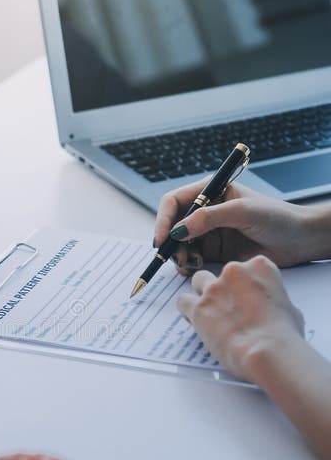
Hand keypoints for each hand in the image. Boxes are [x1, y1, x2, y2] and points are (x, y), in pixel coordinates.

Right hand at [154, 180, 319, 273]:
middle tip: (176, 258)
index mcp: (211, 191)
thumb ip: (209, 218)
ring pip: (179, 244)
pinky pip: (191, 258)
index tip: (162, 238)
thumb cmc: (276, 218)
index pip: (175, 202)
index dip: (164, 219)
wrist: (298, 240)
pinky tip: (195, 267)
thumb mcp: (242, 212)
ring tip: (188, 265)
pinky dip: (187, 264)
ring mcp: (208, 232)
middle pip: (173, 225)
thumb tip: (179, 229)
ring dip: (178, 255)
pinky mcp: (213, 251)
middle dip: (169, 242)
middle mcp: (205, 210)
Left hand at [177, 255, 304, 381]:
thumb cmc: (283, 334)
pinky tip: (195, 320)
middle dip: (224, 289)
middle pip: (222, 273)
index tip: (247, 299)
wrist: (267, 351)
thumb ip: (272, 300)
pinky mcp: (198, 307)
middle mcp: (235, 272)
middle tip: (229, 308)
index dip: (245, 286)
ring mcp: (214, 288)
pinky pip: (183, 301)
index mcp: (260, 267)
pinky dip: (187, 310)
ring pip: (199, 281)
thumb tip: (268, 308)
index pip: (248, 268)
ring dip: (202, 294)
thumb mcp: (289, 309)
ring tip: (209, 312)